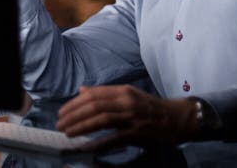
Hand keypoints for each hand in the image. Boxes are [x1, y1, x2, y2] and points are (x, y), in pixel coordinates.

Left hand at [56, 85, 199, 147]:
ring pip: (100, 119)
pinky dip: (96, 142)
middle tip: (59, 123)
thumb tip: (82, 90)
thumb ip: (105, 93)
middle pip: (93, 105)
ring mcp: (131, 117)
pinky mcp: (136, 133)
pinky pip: (112, 138)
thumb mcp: (128, 95)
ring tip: (66, 131)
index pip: (93, 94)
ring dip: (80, 126)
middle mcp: (126, 101)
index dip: (75, 103)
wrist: (177, 118)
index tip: (63, 111)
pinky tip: (84, 146)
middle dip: (73, 114)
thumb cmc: (151, 107)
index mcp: (123, 90)